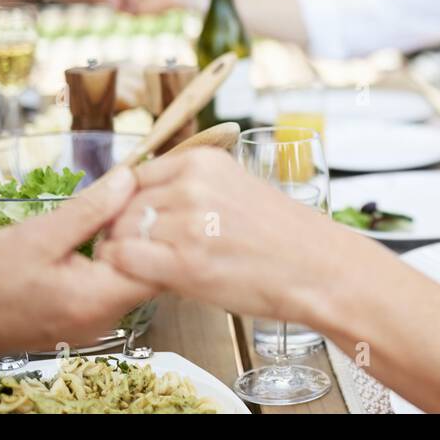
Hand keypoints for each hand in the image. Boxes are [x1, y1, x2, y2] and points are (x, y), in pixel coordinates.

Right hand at [0, 166, 155, 355]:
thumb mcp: (41, 234)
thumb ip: (92, 208)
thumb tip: (130, 178)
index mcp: (98, 300)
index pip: (160, 266)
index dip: (158, 229)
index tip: (147, 196)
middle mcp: (105, 319)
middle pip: (150, 271)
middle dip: (145, 232)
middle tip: (132, 196)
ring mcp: (94, 322)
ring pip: (131, 276)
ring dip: (126, 242)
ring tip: (112, 210)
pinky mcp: (82, 318)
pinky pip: (111, 285)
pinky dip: (110, 258)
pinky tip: (96, 234)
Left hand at [97, 149, 342, 321]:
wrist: (318, 268)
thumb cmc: (283, 236)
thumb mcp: (238, 188)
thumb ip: (193, 188)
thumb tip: (146, 200)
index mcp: (204, 162)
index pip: (136, 176)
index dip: (130, 204)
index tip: (136, 222)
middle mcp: (192, 186)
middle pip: (124, 205)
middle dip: (126, 230)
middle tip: (144, 251)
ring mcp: (187, 224)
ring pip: (121, 233)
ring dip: (126, 252)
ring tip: (152, 266)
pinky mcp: (184, 264)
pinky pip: (124, 260)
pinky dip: (125, 270)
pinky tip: (145, 277)